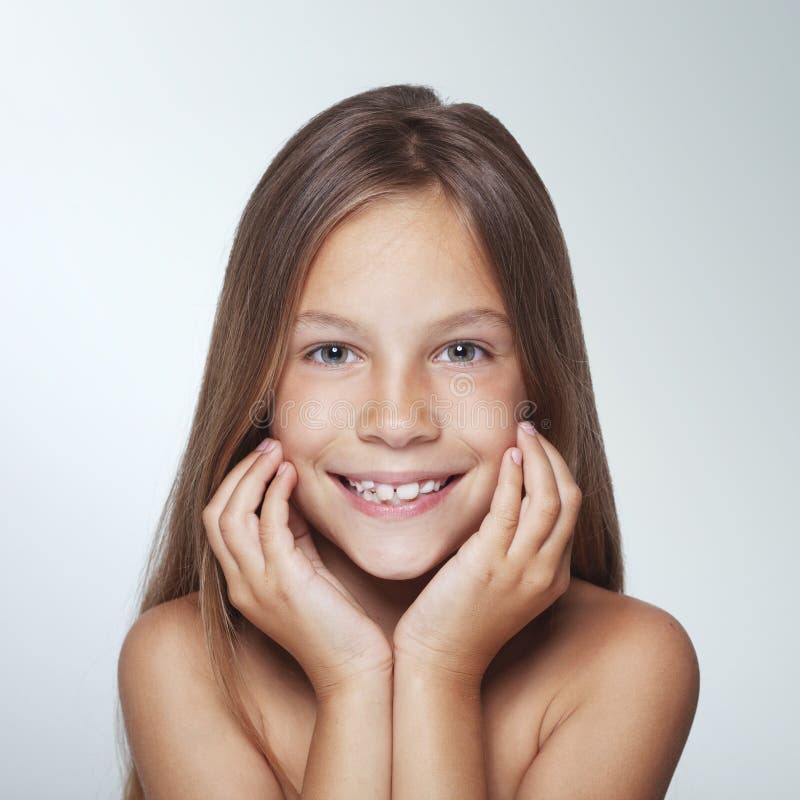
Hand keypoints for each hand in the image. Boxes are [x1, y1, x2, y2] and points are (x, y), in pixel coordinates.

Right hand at [202, 438, 392, 695]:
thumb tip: (286, 491)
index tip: (262, 457)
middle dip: (238, 473)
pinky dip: (275, 493)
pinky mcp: (285, 584)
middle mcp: (241, 584)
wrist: (355, 670)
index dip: (235, 484)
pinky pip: (267, 526)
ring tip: (276, 452)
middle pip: (214, 515)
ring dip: (252, 477)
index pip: (218, 523)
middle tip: (267, 445)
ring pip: (230, 517)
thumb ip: (290, 536)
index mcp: (243, 582)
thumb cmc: (338, 623)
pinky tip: (291, 475)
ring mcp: (258, 586)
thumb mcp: (306, 570)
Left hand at [392, 422, 581, 685]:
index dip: (557, 472)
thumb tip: (504, 501)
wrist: (439, 662)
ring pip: (548, 501)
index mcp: (551, 575)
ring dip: (538, 459)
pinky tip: (507, 458)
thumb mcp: (499, 581)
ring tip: (521, 432)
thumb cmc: (460, 619)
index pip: (570, 511)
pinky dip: (514, 480)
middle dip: (553, 457)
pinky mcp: (489, 566)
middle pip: (569, 500)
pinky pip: (511, 512)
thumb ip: (510, 546)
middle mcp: (544, 572)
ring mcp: (521, 570)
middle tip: (530, 430)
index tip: (536, 448)